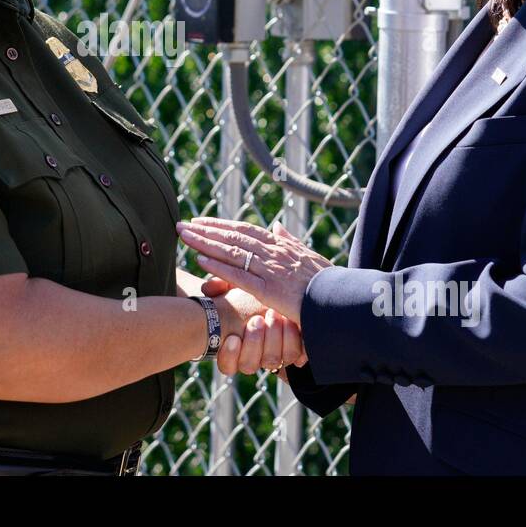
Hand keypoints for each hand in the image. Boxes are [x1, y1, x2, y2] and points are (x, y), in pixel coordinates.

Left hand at [178, 217, 331, 323]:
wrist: (344, 304)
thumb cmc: (328, 284)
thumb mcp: (310, 258)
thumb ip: (291, 241)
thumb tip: (277, 226)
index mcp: (281, 246)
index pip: (245, 230)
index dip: (220, 225)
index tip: (200, 222)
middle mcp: (274, 253)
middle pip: (233, 237)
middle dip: (206, 230)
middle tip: (181, 226)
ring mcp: (272, 271)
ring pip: (233, 252)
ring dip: (206, 243)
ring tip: (184, 237)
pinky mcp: (272, 290)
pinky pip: (241, 276)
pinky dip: (220, 268)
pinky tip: (202, 261)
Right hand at [202, 278, 307, 375]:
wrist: (271, 296)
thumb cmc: (245, 296)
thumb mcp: (230, 290)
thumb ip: (217, 287)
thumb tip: (208, 287)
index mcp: (232, 351)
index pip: (227, 366)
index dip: (230, 355)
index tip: (232, 337)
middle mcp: (251, 359)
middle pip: (250, 365)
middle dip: (254, 342)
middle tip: (257, 319)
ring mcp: (271, 357)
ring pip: (272, 361)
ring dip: (272, 339)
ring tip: (272, 314)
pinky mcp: (293, 351)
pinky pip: (296, 355)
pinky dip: (292, 339)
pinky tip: (290, 321)